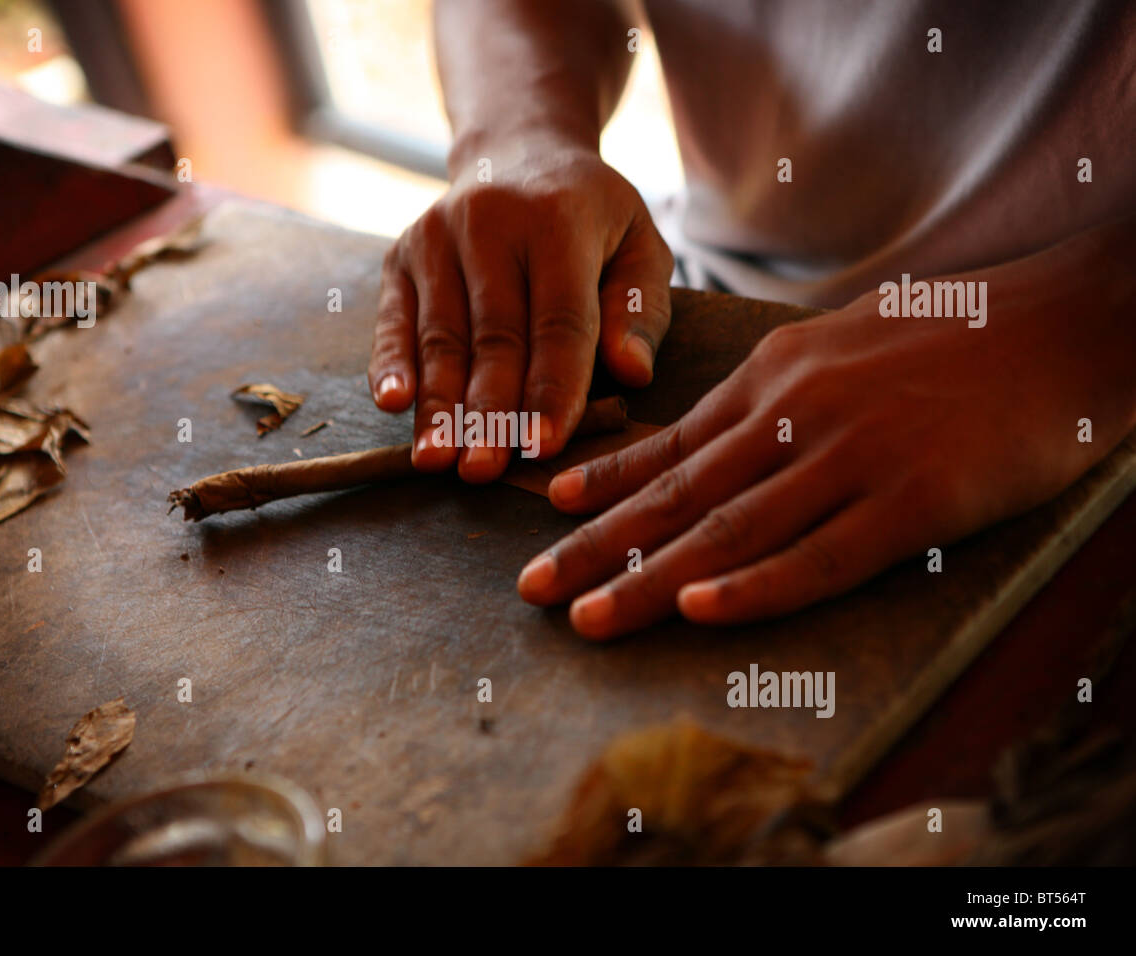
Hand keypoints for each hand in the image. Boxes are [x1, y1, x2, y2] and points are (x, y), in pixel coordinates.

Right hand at [367, 141, 673, 481]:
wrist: (517, 151)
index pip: (558, 321)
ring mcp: (436, 236)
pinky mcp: (401, 255)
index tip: (545, 446)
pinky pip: (394, 320)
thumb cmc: (590, 217)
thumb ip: (639, 309)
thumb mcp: (638, 244)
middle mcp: (490, 220)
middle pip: (493, 335)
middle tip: (484, 471)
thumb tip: (631, 373)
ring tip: (438, 461)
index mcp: (559, 218)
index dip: (552, 389)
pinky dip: (390, 365)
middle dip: (488, 410)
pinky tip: (393, 405)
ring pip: (440, 335)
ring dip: (438, 403)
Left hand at [517, 236, 1135, 636]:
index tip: (549, 510)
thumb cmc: (956, 334)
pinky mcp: (912, 501)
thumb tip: (724, 429)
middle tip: (531, 587)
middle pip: (677, 495)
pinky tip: (699, 610)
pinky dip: (754, 586)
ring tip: (586, 617)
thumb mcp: (842, 341)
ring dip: (648, 578)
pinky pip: (819, 555)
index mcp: (776, 377)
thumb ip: (779, 391)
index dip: (606, 482)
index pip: (673, 444)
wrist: (1067, 320)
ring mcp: (850, 458)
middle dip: (595, 544)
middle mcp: (794, 415)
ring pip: (728, 530)